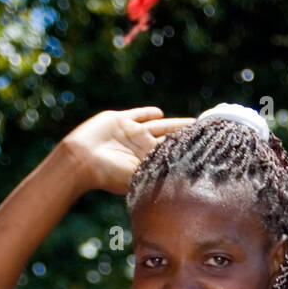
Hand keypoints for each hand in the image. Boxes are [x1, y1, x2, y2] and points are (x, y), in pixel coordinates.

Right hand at [60, 107, 192, 195]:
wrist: (82, 158)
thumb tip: (185, 171)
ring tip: (191, 123)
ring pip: (159, 127)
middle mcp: (142, 149)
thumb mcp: (139, 175)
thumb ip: (158, 169)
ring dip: (174, 125)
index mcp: (147, 163)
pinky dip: (148, 113)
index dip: (188, 152)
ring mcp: (131, 134)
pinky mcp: (120, 121)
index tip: (206, 150)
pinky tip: (160, 113)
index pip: (173, 156)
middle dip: (186, 137)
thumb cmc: (109, 173)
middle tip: (205, 133)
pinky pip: (138, 115)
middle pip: (170, 140)